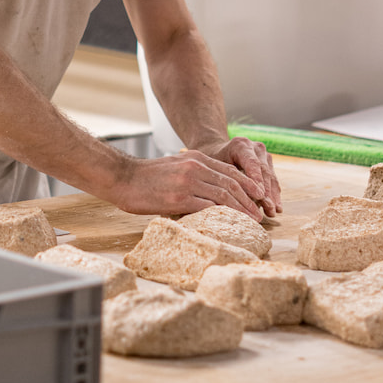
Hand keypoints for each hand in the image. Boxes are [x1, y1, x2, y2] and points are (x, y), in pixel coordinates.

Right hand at [108, 149, 271, 221]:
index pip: (229, 171)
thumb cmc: (146, 176)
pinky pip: (207, 207)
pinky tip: (230, 224)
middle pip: (231, 183)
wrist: (123, 178)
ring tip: (251, 220)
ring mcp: (188, 182)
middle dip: (249, 200)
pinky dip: (222, 216)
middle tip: (259, 213)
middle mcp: (195, 167)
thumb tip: (211, 189)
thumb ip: (194, 173)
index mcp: (195, 158)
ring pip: (224, 196)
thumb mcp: (175, 165)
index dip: (248, 184)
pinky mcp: (179, 198)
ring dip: (241, 209)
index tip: (258, 196)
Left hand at [199, 135, 281, 218]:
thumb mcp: (213, 169)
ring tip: (272, 212)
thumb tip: (230, 202)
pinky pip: (273, 180)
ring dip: (273, 196)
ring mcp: (264, 155)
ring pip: (271, 177)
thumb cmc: (211, 163)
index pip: (252, 163)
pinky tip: (276, 209)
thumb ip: (223, 181)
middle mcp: (255, 148)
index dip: (257, 179)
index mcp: (240, 145)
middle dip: (267, 192)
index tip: (260, 196)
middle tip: (269, 209)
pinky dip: (274, 195)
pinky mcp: (268, 164)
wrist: (216, 152)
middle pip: (263, 171)